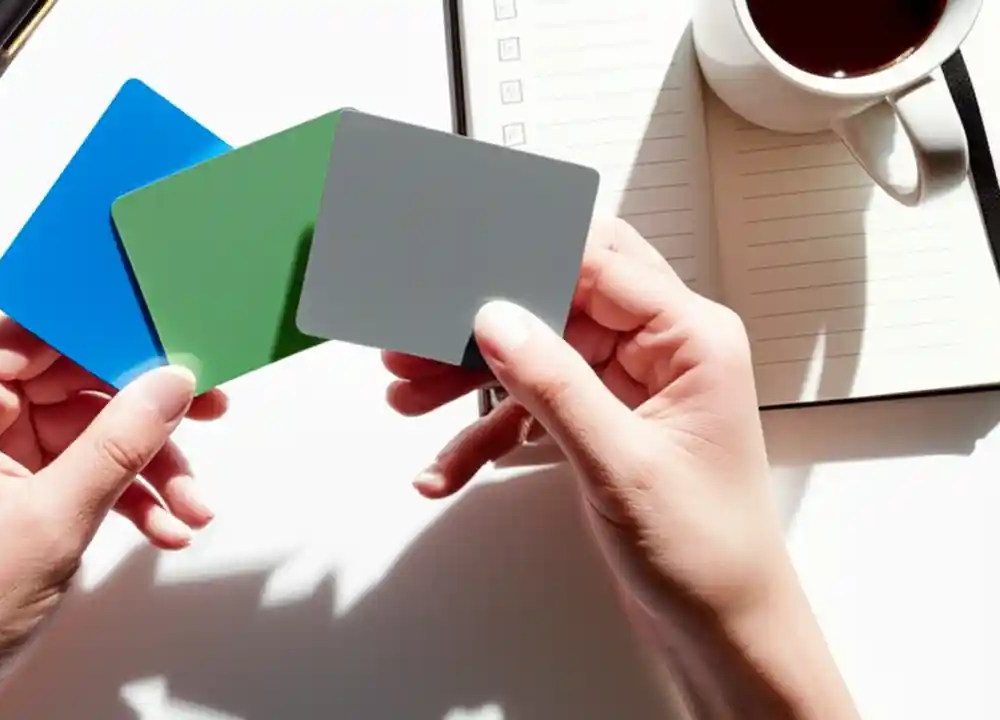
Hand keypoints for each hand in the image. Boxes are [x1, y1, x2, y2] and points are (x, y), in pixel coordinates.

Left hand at [0, 319, 224, 718]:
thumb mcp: (51, 518)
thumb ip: (117, 444)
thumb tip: (171, 384)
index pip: (46, 328)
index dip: (116, 330)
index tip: (175, 339)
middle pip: (82, 376)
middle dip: (148, 412)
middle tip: (209, 412)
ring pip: (98, 426)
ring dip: (150, 467)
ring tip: (191, 505)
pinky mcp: (22, 480)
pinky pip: (90, 465)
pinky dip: (130, 494)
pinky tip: (164, 525)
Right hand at [384, 219, 857, 718]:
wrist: (723, 631)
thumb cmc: (708, 552)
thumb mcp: (621, 465)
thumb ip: (554, 384)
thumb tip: (496, 319)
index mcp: (691, 337)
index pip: (597, 260)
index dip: (522, 255)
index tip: (458, 263)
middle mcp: (662, 350)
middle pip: (556, 299)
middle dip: (483, 317)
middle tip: (417, 332)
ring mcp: (630, 386)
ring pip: (535, 352)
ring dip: (470, 377)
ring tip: (407, 392)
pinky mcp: (604, 423)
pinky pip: (532, 408)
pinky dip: (486, 434)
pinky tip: (444, 466)